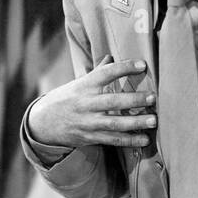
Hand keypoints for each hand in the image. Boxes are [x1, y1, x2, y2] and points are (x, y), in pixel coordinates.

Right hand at [27, 55, 156, 148]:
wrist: (44, 122)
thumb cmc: (66, 98)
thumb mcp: (78, 83)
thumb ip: (97, 72)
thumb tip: (111, 56)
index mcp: (85, 85)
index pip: (106, 73)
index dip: (124, 68)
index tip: (142, 65)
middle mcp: (86, 103)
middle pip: (112, 101)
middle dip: (134, 100)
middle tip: (153, 97)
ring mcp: (88, 122)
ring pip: (114, 123)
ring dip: (135, 122)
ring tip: (153, 120)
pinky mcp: (90, 137)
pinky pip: (112, 139)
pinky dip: (130, 140)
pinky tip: (145, 139)